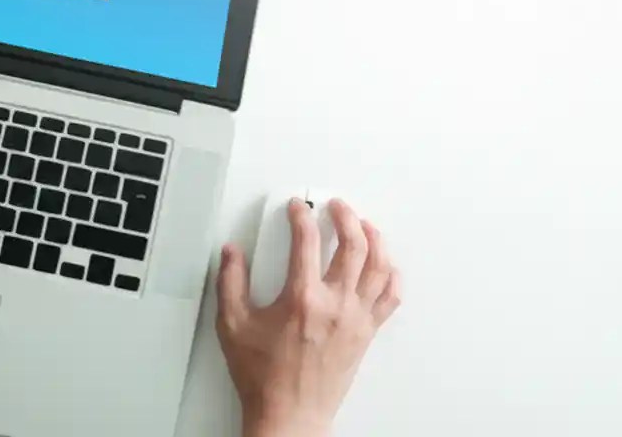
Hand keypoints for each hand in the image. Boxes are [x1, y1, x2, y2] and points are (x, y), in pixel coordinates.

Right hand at [216, 199, 400, 436]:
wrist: (290, 414)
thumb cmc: (264, 377)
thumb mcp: (233, 326)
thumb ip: (230, 283)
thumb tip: (231, 254)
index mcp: (302, 299)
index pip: (307, 240)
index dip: (301, 216)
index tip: (297, 208)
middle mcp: (335, 305)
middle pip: (353, 245)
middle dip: (346, 216)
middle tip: (337, 207)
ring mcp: (356, 319)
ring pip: (379, 266)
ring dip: (374, 238)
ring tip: (364, 225)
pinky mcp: (366, 333)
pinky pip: (390, 297)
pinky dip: (391, 275)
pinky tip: (385, 265)